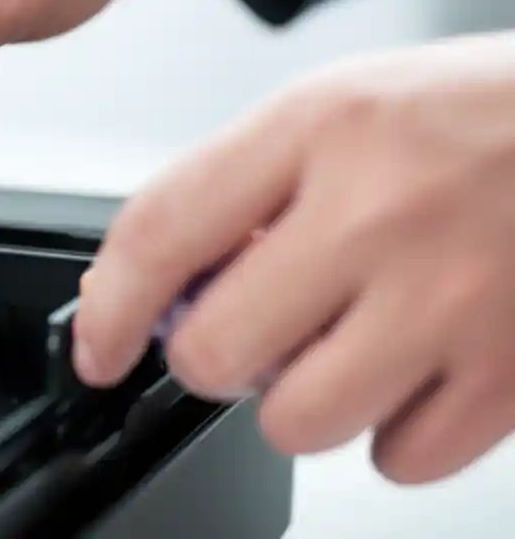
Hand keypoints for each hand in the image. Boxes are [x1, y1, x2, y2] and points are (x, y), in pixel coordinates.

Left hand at [75, 31, 514, 483]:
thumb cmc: (466, 118)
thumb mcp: (331, 112)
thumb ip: (232, 192)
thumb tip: (145, 295)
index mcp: (319, 129)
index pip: (161, 232)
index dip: (108, 311)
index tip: (99, 349)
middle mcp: (380, 212)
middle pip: (216, 351)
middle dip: (209, 357)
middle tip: (244, 334)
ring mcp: (451, 299)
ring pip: (298, 423)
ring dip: (299, 400)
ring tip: (339, 345)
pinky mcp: (511, 372)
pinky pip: (398, 460)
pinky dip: (390, 432)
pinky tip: (409, 370)